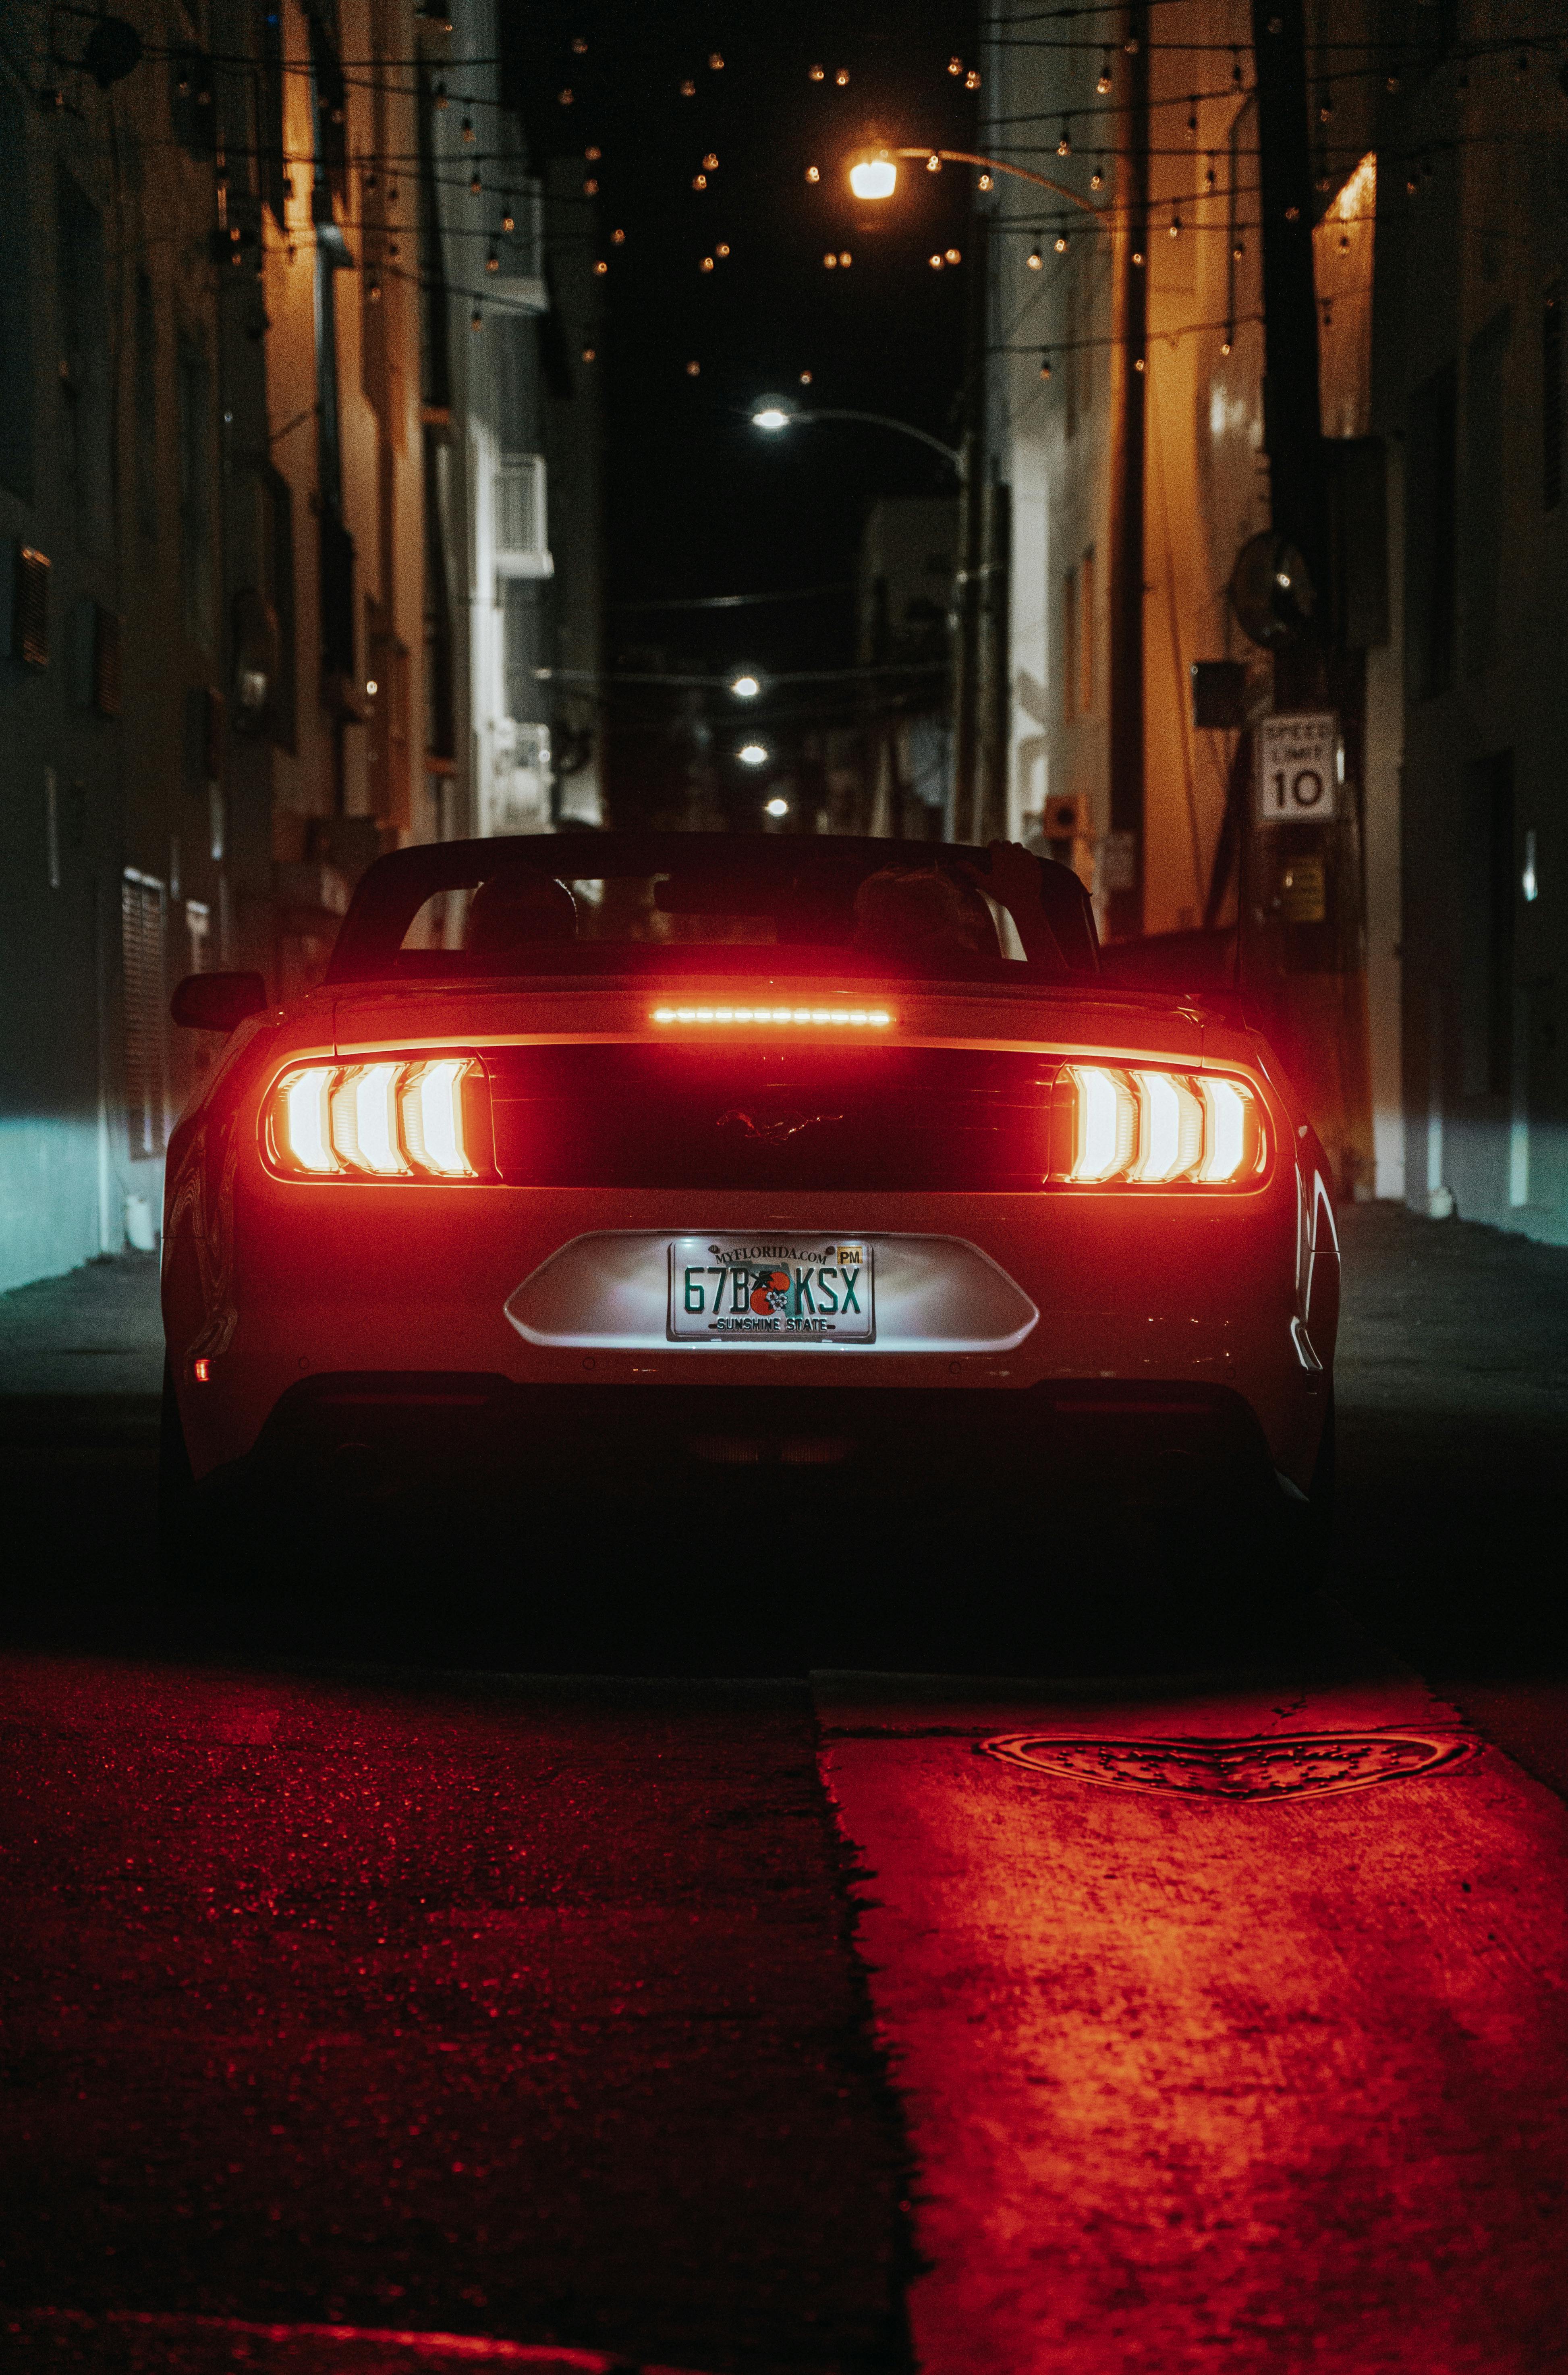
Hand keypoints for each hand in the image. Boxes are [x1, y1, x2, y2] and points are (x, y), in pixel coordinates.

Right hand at [956, 841, 1058, 966]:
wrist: (1025, 902)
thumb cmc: (1003, 893)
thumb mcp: (985, 883)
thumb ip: (971, 871)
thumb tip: (957, 862)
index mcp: (1000, 855)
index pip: (994, 842)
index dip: (991, 847)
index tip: (991, 854)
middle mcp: (1013, 852)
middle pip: (1006, 843)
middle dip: (1002, 849)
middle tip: (1000, 860)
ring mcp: (1025, 856)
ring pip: (1018, 847)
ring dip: (1014, 851)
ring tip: (1010, 862)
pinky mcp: (1035, 862)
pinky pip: (1028, 854)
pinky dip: (1024, 857)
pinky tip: (1021, 867)